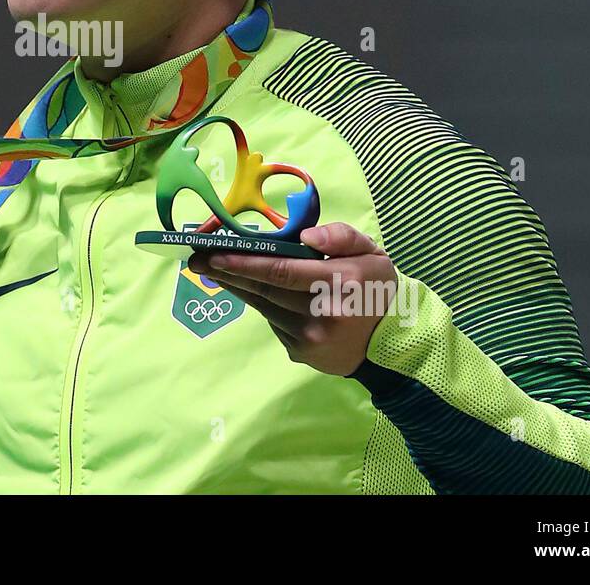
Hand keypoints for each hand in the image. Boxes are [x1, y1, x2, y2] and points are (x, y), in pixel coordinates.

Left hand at [186, 222, 397, 376]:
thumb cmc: (377, 288)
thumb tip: (305, 236)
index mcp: (341, 283)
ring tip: (214, 269)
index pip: (281, 271)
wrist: (392, 342)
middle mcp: (322, 313)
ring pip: (263, 306)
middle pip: (264, 289)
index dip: (244, 262)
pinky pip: (273, 322)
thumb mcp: (372, 253)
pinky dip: (262, 305)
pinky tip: (254, 291)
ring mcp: (309, 338)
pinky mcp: (300, 352)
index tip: (214, 253)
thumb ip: (341, 237)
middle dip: (227, 272)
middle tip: (197, 259)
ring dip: (236, 286)